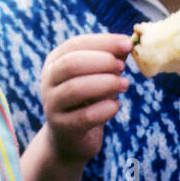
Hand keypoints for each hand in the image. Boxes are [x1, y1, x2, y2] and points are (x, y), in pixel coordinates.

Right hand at [38, 33, 130, 165]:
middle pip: (72, 64)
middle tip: (122, 67)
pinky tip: (116, 105)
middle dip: (102, 62)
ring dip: (105, 84)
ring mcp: (52, 104)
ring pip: (75, 89)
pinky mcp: (61, 127)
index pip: (76, 44)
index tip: (128, 44)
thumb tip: (131, 42)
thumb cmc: (88, 99)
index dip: (103, 42)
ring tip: (125, 84)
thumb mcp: (98, 75)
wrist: (71, 138)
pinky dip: (105, 109)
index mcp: (55, 61)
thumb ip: (111, 58)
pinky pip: (84, 116)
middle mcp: (48, 80)